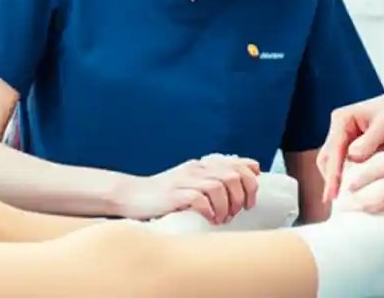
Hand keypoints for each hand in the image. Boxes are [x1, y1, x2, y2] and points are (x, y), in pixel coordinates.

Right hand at [116, 154, 259, 222]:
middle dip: (241, 196)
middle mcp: (196, 169)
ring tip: (222, 218)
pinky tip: (208, 219)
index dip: (250, 179)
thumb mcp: (190, 180)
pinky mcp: (174, 194)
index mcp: (202, 165)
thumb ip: (213, 179)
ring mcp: (184, 180)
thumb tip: (245, 178)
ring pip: (218, 187)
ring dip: (225, 206)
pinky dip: (209, 211)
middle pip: (232, 176)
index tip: (251, 196)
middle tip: (237, 212)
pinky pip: (199, 199)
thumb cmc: (164, 194)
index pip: (236, 163)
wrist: (131, 195)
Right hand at [316, 89, 383, 202]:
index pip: (333, 150)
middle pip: (327, 158)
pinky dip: (345, 175)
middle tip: (334, 201)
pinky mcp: (352, 146)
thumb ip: (368, 142)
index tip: (332, 194)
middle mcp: (339, 128)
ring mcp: (345, 137)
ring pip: (333, 162)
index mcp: (342, 119)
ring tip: (340, 199)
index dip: (332, 174)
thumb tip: (352, 157)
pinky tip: (350, 188)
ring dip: (336, 178)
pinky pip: (344, 163)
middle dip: (330, 179)